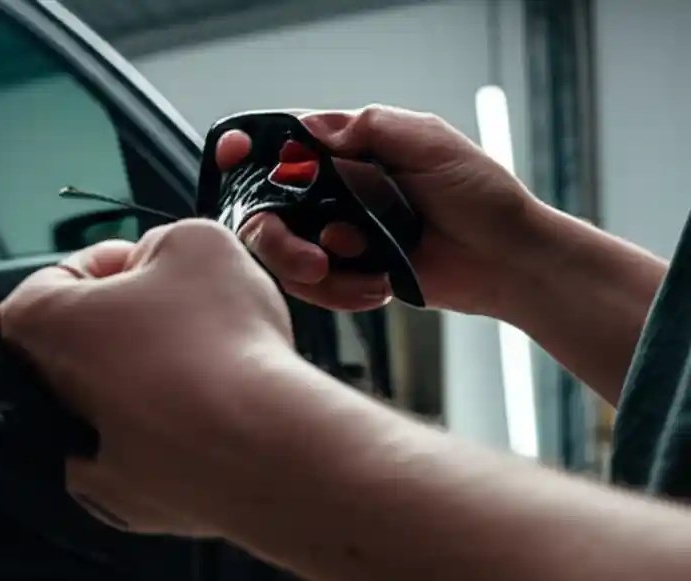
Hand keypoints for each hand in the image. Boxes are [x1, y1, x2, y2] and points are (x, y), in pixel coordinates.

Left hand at [0, 219, 308, 537]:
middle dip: (126, 326)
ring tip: (205, 367)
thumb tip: (155, 271)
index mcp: (35, 327)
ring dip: (145, 382)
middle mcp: (34, 404)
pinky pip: (139, 456)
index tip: (154, 268)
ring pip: (109, 405)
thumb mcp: (194, 243)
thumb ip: (157, 247)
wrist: (263, 452)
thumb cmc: (222, 341)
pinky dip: (166, 436)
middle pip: (79, 346)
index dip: (113, 263)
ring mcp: (75, 465)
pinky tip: (210, 419)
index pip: (57, 279)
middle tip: (184, 315)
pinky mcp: (119, 507)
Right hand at [217, 104, 538, 313]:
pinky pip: (315, 287)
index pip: (283, 149)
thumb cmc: (482, 196)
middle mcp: (336, 193)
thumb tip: (311, 127)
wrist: (509, 263)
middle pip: (266, 212)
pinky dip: (341, 291)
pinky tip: (378, 288)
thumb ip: (371, 128)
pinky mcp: (349, 274)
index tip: (231, 161)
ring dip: (315, 271)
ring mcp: (339, 236)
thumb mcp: (431, 143)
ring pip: (285, 255)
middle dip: (278, 239)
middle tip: (313, 259)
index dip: (248, 155)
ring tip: (366, 275)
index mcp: (351, 154)